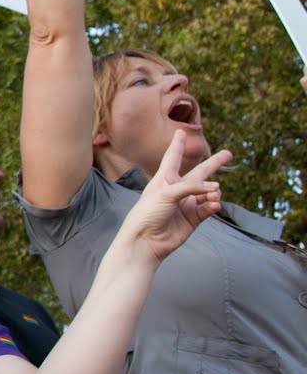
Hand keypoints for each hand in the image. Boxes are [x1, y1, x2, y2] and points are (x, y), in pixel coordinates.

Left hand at [122, 129, 229, 260]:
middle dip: (214, 163)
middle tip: (229, 154)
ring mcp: (186, 204)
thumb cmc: (148, 213)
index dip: (178, 144)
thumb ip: (191, 187)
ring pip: (208, 192)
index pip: (173, 157)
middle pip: (200, 172)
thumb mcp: (166, 193)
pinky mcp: (194, 218)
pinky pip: (209, 207)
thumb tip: (215, 188)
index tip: (180, 131)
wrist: (145, 241)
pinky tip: (214, 204)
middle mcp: (177, 190)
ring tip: (214, 194)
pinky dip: (213, 204)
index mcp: (164, 179)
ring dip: (214, 191)